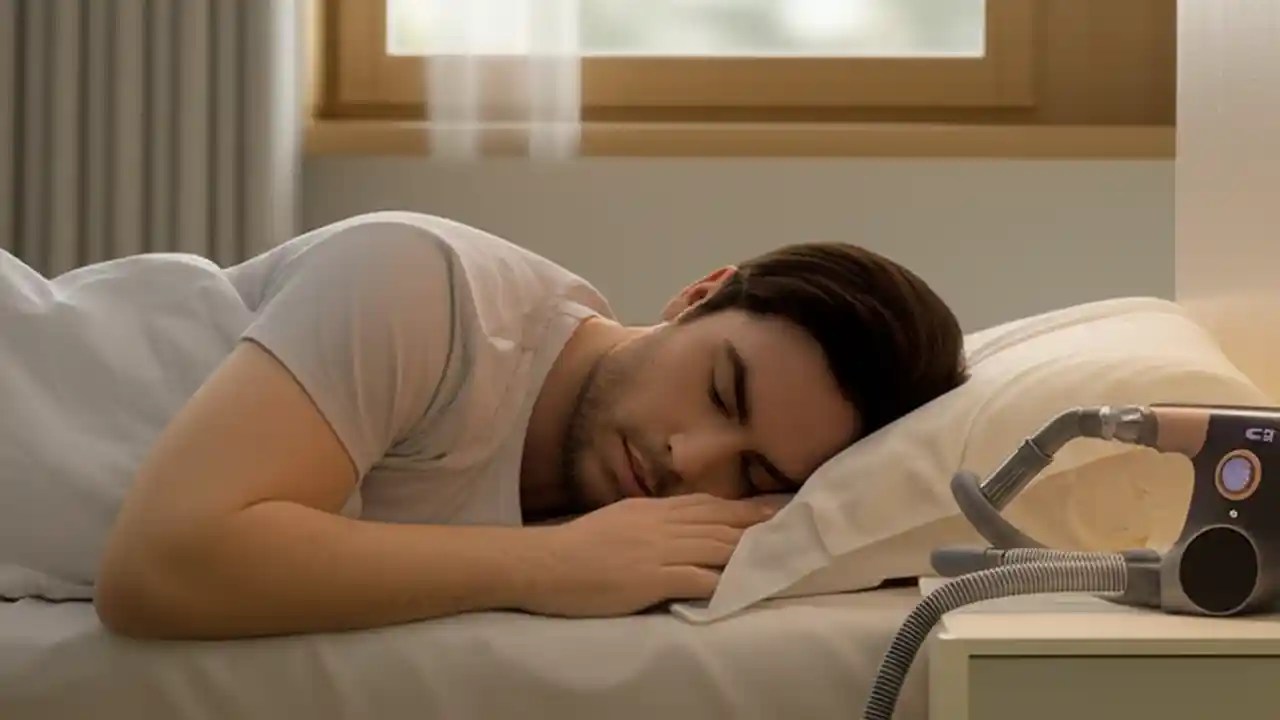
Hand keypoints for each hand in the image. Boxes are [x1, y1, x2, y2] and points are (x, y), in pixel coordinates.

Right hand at [521, 494, 775, 617]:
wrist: (545, 563)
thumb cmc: (574, 547)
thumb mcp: (616, 520)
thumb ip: (647, 521)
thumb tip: (671, 524)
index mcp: (650, 510)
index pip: (704, 504)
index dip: (739, 506)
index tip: (766, 507)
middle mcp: (661, 524)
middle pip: (718, 521)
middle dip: (755, 524)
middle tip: (788, 524)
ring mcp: (659, 551)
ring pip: (715, 545)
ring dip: (748, 549)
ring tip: (777, 551)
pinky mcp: (653, 578)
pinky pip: (698, 578)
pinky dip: (723, 580)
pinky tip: (742, 584)